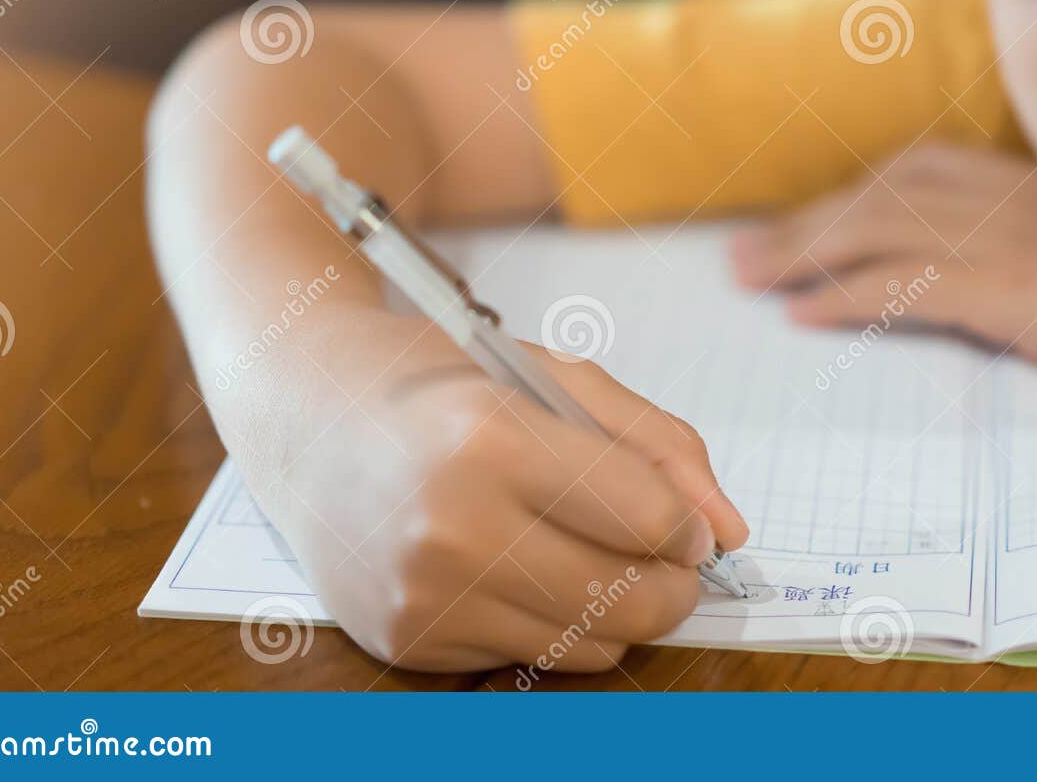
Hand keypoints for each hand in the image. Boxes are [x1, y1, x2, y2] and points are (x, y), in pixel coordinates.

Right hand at [253, 307, 748, 673]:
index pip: (646, 516)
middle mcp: (451, 523)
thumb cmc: (441, 384)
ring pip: (588, 641)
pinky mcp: (406, 638)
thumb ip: (656, 443)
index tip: (688, 523)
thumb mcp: (555, 378)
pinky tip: (525, 572)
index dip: (689, 527)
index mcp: (493, 438)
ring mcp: (423, 591)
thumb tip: (729, 530)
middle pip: (627, 596)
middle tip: (671, 559)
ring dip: (620, 610)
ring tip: (599, 560)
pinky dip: (552, 625)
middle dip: (675, 584)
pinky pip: (528, 658)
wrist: (307, 417)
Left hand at [729, 142, 1036, 394]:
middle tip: (741, 259)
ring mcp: (996, 240)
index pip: (904, 177)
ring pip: (872, 236)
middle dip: (801, 228)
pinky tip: (806, 316)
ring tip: (751, 282)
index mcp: (1013, 181)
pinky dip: (847, 298)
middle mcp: (994, 199)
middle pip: (872, 202)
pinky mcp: (1002, 289)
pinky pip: (903, 288)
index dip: (841, 201)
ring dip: (802, 258)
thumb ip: (1018, 242)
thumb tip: (959, 271)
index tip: (797, 228)